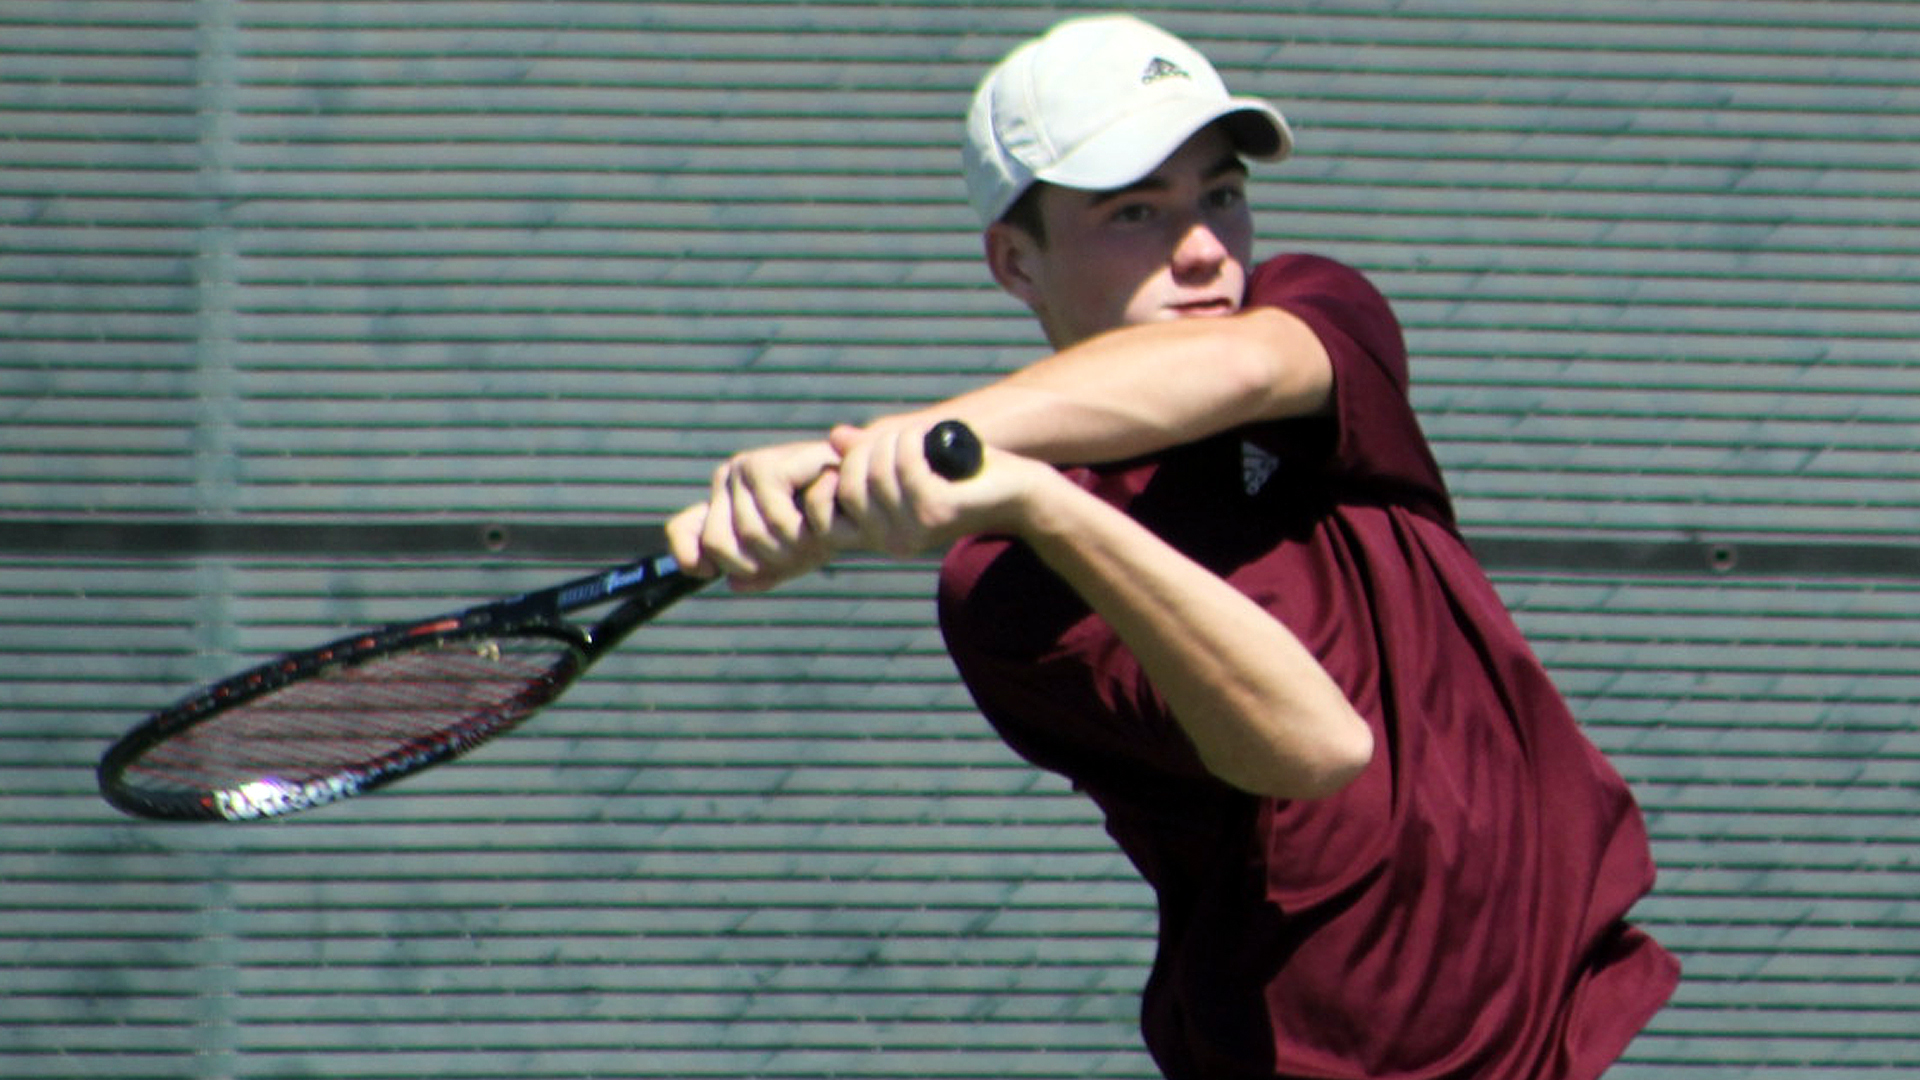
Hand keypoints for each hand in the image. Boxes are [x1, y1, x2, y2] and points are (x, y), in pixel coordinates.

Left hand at [665, 439, 842, 592]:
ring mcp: (745, 469)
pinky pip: (773, 518)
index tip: (706, 572)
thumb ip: (758, 571)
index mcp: (725, 501)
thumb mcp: (787, 555)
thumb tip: (731, 582)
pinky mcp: (769, 464)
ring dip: (788, 549)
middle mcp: (729, 480)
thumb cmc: (827, 524)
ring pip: (748, 535)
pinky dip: (799, 531)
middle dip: (762, 563)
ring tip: (814, 538)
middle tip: (798, 555)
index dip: (689, 556)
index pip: (684, 531)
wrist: (867, 495)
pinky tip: (817, 522)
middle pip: (719, 544)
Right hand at [822, 421, 1049, 556]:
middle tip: (893, 437)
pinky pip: (904, 466)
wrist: (1017, 490)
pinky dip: (912, 440)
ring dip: (892, 441)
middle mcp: (891, 541)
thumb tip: (835, 439)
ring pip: (875, 474)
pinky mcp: (936, 511)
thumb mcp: (907, 461)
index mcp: (878, 537)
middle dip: (863, 451)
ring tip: (914, 434)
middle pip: (848, 489)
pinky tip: (925, 434)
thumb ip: (871, 454)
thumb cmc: (962, 474)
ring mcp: (914, 529)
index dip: (824, 485)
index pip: (823, 522)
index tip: (848, 458)